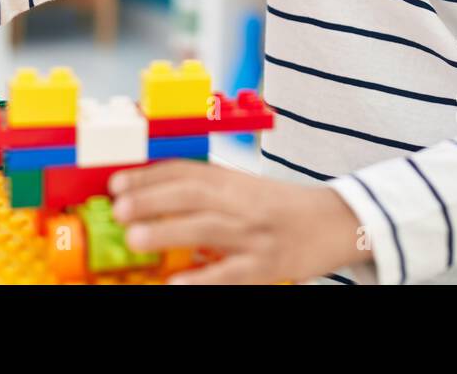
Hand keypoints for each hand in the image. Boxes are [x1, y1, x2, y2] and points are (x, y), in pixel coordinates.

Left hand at [107, 160, 370, 283]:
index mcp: (235, 181)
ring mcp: (255, 235)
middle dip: (152, 198)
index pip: (187, 171)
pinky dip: (202, 280)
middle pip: (193, 195)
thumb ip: (209, 192)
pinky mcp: (267, 267)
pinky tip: (175, 284)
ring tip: (134, 236)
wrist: (339, 223)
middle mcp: (243, 203)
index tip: (117, 182)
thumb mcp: (246, 190)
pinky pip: (230, 274)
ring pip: (207, 229)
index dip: (150, 175)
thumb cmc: (283, 208)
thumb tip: (154, 199)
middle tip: (118, 207)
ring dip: (167, 231)